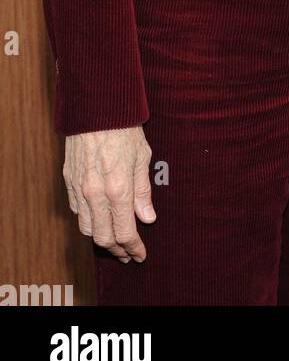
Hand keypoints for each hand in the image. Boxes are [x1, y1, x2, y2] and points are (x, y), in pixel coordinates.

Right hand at [63, 126, 155, 261]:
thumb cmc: (124, 127)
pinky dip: (88, 219)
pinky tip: (99, 218)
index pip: (125, 232)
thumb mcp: (142, 156)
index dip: (133, 247)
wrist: (95, 106)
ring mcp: (79, 188)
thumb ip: (143, 191)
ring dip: (101, 238)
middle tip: (128, 253)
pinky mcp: (69, 180)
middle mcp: (96, 193)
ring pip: (86, 227)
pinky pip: (77, 210)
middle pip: (103, 237)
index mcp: (118, 188)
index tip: (140, 254)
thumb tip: (147, 218)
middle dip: (117, 249)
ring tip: (114, 241)